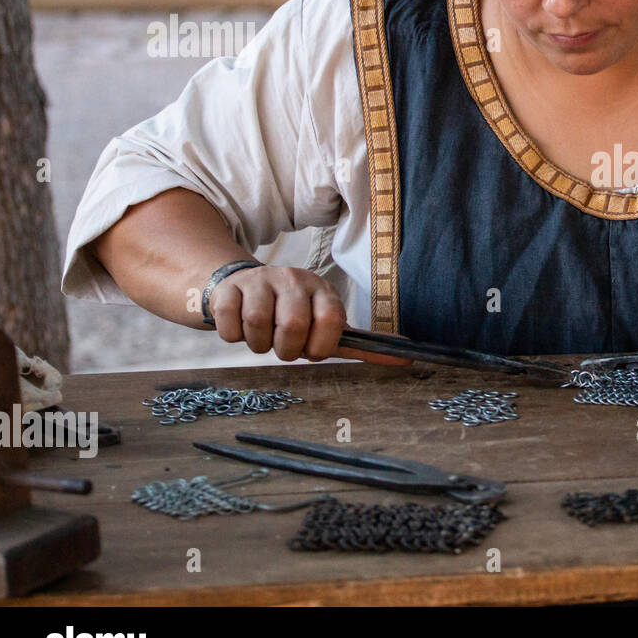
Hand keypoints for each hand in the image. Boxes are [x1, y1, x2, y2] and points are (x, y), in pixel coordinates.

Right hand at [206, 265, 410, 365]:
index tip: (311, 351)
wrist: (240, 288)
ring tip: (262, 337)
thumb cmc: (289, 316)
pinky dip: (233, 337)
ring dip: (258, 345)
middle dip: (286, 349)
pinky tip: (240, 328)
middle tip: (283, 346)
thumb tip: (408, 357)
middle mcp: (294, 280)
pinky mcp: (230, 288)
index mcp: (322, 291)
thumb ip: (361, 345)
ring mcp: (261, 281)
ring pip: (259, 325)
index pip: (331, 320)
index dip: (320, 346)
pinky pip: (230, 325)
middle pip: (293, 325)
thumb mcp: (324, 327)